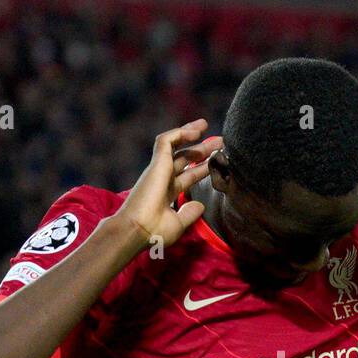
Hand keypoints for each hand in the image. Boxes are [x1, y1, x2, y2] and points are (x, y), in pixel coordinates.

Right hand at [114, 120, 221, 250]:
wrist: (138, 231)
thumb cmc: (154, 232)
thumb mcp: (178, 224)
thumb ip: (189, 213)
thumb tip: (200, 205)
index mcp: (168, 193)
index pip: (188, 176)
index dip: (202, 168)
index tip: (217, 161)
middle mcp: (163, 179)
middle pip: (184, 158)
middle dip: (201, 149)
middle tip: (220, 142)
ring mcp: (159, 170)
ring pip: (174, 144)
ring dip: (189, 134)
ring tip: (205, 125)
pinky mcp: (156, 163)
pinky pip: (166, 140)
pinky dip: (180, 133)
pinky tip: (196, 132)